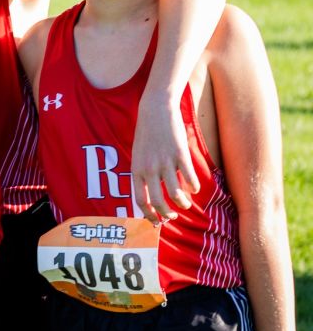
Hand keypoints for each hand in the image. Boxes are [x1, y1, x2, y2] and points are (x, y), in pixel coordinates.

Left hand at [131, 91, 197, 223]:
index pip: (140, 200)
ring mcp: (165, 162)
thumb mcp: (137, 155)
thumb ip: (142, 173)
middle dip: (167, 213)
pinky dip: (194, 188)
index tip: (155, 221)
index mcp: (136, 169)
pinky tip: (195, 188)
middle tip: (173, 215)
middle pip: (158, 201)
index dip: (148, 214)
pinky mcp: (181, 155)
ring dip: (183, 203)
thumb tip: (150, 194)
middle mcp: (149, 168)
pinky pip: (190, 179)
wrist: (155, 109)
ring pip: (176, 194)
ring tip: (186, 204)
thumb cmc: (146, 133)